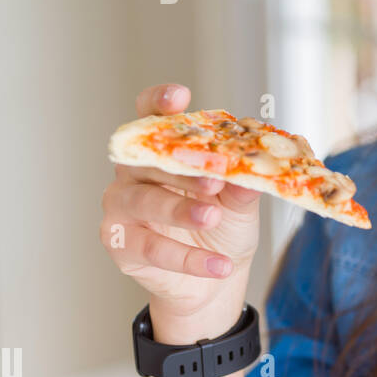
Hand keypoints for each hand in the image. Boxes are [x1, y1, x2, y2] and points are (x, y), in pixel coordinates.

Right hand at [100, 84, 261, 321]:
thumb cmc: (222, 228)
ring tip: (212, 218)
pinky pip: (152, 248)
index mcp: (163, 151)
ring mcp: (122, 205)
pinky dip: (188, 259)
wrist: (214, 279)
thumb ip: (242, 184)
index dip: (159, 103)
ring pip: (146, 202)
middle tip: (214, 181)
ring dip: (180, 211)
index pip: (151, 117)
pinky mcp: (120, 242)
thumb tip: (256, 166)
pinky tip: (218, 265)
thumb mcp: (239, 203)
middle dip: (182, 170)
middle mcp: (134, 171)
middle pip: (149, 161)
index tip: (178, 97)